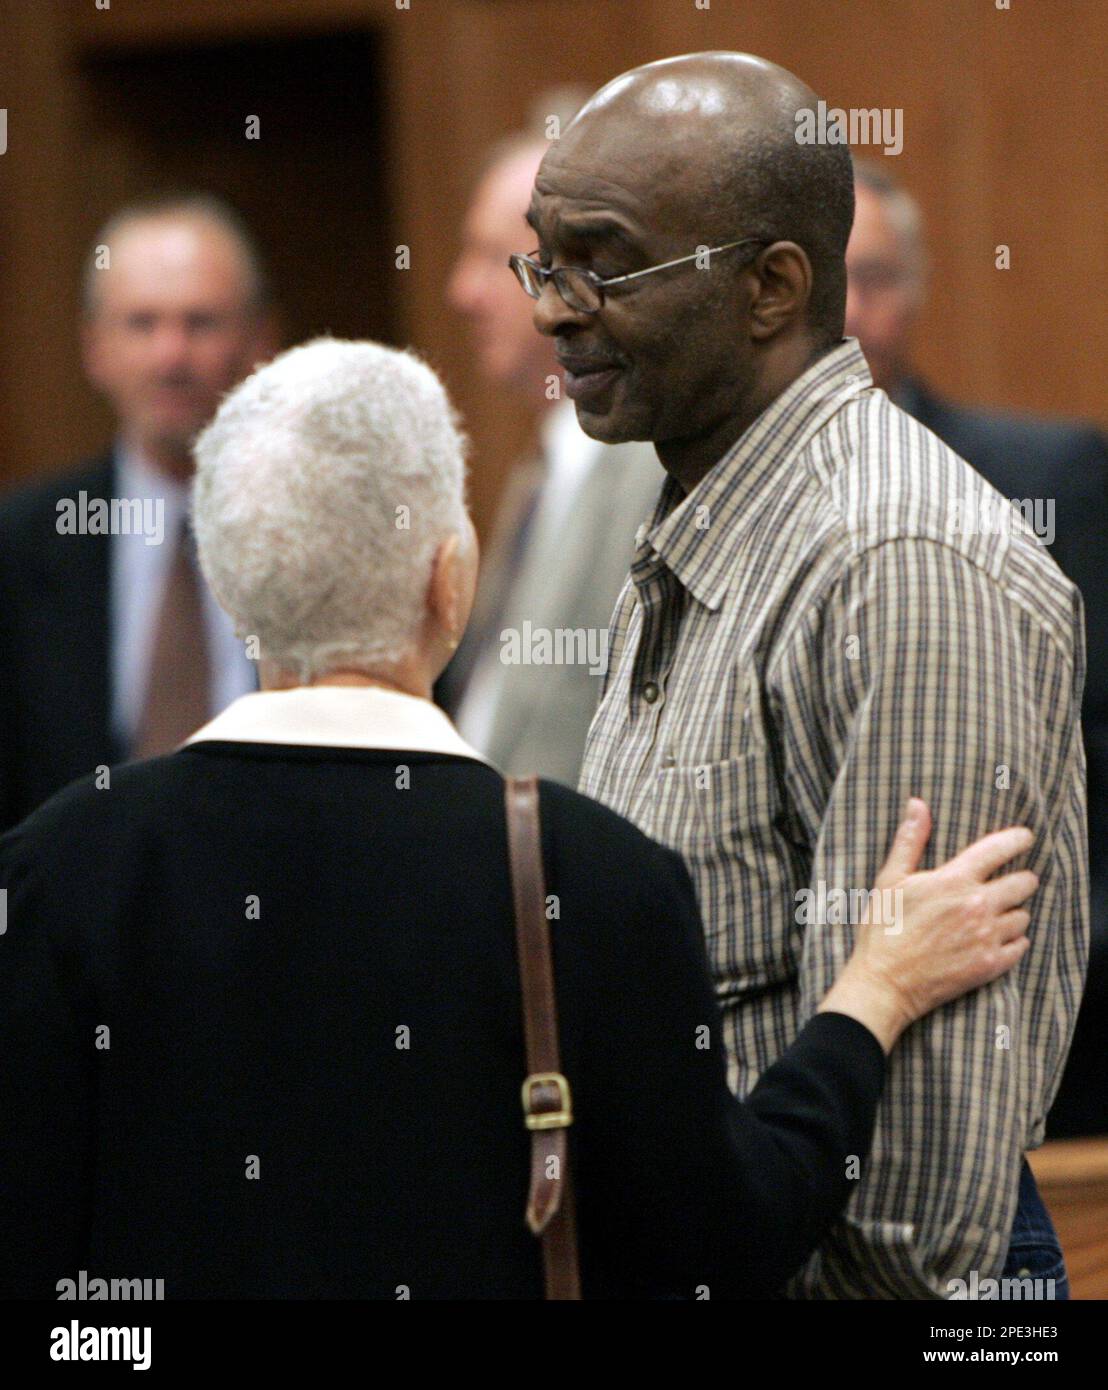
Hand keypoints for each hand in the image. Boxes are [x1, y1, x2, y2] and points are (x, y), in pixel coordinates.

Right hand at [818, 799, 1036, 1052]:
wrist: (884, 983)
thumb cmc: (882, 929)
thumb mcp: (890, 880)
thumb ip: (910, 841)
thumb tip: (918, 804)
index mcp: (954, 880)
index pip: (1000, 849)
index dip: (1019, 839)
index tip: (1025, 837)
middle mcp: (978, 906)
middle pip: (1024, 882)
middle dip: (1019, 879)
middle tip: (1006, 882)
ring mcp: (988, 937)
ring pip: (1023, 915)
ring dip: (1013, 911)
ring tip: (993, 914)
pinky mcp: (991, 964)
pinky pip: (1022, 945)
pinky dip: (1013, 940)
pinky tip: (993, 938)